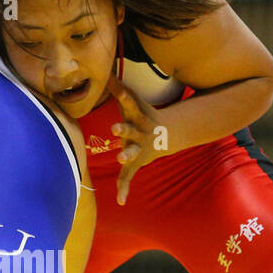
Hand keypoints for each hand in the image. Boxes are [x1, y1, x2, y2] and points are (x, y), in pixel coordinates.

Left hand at [107, 75, 164, 205]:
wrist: (167, 136)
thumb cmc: (143, 116)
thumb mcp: (134, 102)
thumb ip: (119, 89)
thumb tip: (106, 71)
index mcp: (137, 116)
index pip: (130, 104)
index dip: (124, 97)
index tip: (120, 91)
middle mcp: (139, 132)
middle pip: (130, 130)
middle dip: (122, 130)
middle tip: (114, 129)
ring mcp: (138, 149)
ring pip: (131, 153)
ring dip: (125, 156)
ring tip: (119, 159)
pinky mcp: (136, 163)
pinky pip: (128, 177)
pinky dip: (124, 189)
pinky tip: (120, 201)